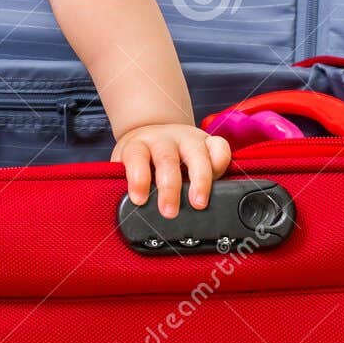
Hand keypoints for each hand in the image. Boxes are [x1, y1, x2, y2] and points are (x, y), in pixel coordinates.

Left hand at [110, 123, 231, 218]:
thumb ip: (123, 183)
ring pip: (196, 155)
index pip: (136, 157)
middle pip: (167, 159)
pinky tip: (219, 179)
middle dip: (169, 188)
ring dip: (199, 180)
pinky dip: (221, 163)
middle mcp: (163, 140)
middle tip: (169, 212)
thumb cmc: (139, 156)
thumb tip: (121, 209)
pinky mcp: (207, 141)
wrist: (151, 130)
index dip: (137, 178)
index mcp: (139, 145)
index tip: (139, 200)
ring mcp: (187, 138)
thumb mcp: (124, 166)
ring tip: (198, 203)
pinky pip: (220, 147)